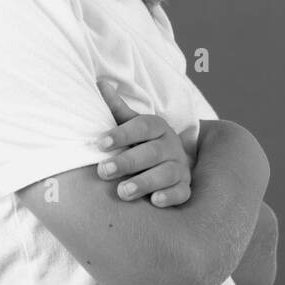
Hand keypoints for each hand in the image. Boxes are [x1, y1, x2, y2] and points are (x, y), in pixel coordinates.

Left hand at [95, 79, 195, 207]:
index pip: (142, 126)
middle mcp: (171, 146)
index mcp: (157, 127)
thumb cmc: (142, 142)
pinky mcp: (184, 188)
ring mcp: (180, 167)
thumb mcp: (131, 124)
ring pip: (166, 173)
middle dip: (127, 161)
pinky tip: (154, 201)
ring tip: (122, 191)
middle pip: (152, 152)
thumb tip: (100, 82)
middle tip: (103, 171)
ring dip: (144, 182)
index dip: (121, 134)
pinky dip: (169, 197)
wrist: (170, 162)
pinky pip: (181, 193)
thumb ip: (117, 108)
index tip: (99, 143)